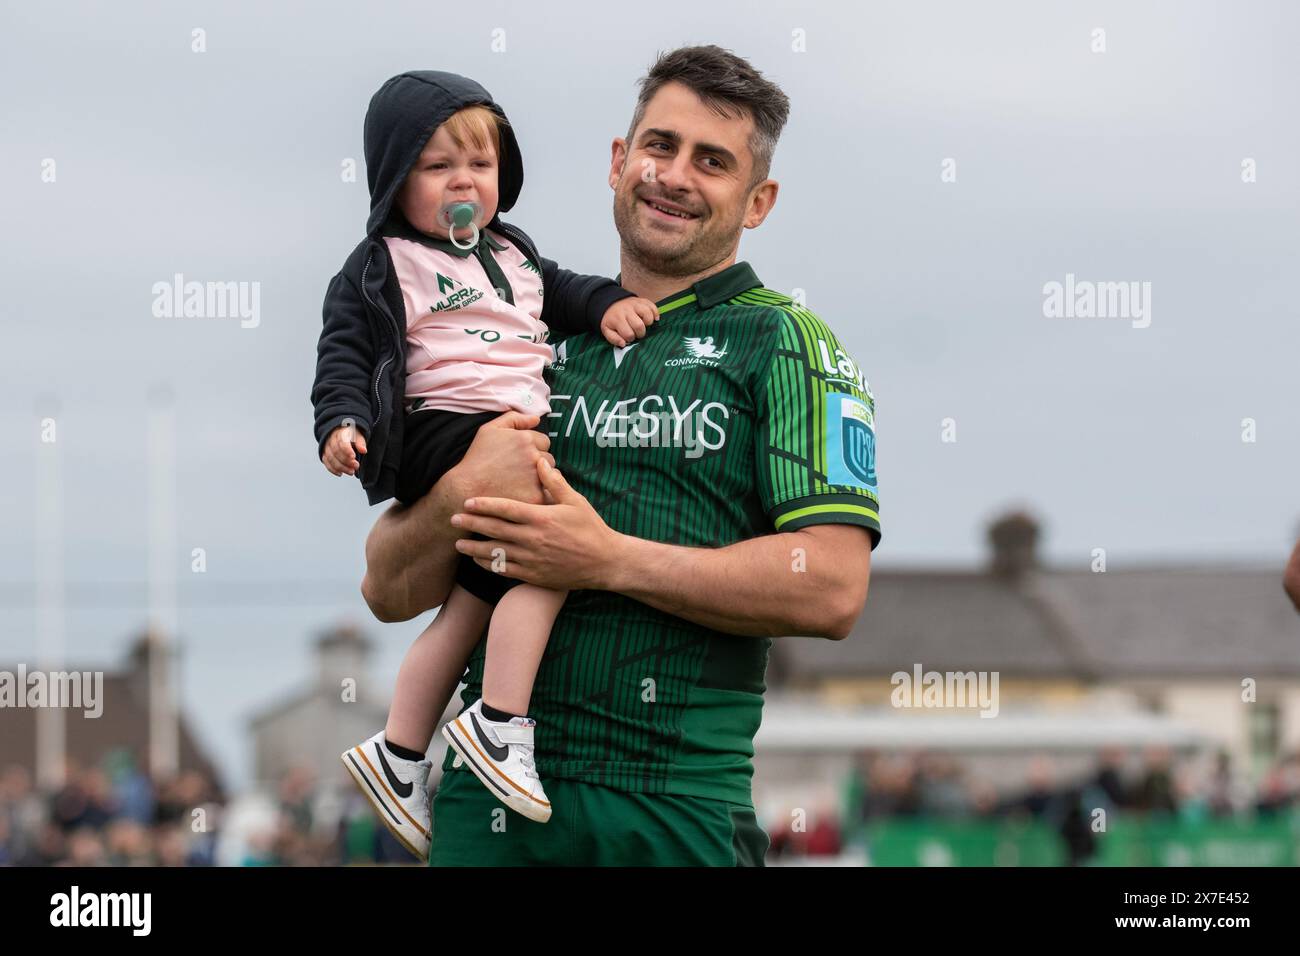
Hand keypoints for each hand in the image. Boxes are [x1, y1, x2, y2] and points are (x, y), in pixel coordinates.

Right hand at [323, 423, 366, 475]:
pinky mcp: (324, 454)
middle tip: (356, 466)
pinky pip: (326, 462)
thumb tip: (364, 451)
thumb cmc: (351, 436)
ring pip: (331, 458)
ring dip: (341, 467)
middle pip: (336, 452)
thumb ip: (361, 443)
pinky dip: (333, 469)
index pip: (342, 442)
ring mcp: (326, 447)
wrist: (341, 433)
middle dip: (346, 461)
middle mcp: (331, 440)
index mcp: (340, 433)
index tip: (354, 457)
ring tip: (351, 472)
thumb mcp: (358, 436)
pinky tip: (341, 473)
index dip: (347, 450)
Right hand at [447, 410, 553, 504]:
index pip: (544, 441)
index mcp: (525, 439)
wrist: (466, 488)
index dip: (533, 448)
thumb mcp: (489, 430)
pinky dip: (539, 492)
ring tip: (520, 481)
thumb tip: (536, 418)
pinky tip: (523, 493)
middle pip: (549, 458)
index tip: (519, 457)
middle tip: (519, 470)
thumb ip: (514, 418)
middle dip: (538, 462)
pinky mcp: (536, 496)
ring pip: (551, 475)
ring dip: (541, 477)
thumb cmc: (477, 458)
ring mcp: (537, 477)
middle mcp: (534, 456)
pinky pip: (548, 492)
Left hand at [450, 457, 622, 590]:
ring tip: (457, 542)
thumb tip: (540, 461)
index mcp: (542, 518)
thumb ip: (555, 482)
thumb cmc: (591, 528)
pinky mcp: (533, 575)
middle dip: (471, 524)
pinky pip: (505, 570)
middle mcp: (533, 539)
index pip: (506, 509)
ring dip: (474, 548)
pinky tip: (478, 560)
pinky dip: (489, 565)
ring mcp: (532, 559)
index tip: (467, 502)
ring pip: (495, 552)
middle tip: (453, 519)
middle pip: (495, 530)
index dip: (484, 505)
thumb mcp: (576, 501)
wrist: (604, 563)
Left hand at [600, 297, 658, 346]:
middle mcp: (627, 310)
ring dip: (649, 323)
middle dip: (640, 333)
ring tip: (645, 325)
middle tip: (637, 333)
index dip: (630, 338)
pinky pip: (653, 306)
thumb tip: (623, 344)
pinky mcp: (642, 301)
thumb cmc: (612, 320)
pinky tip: (653, 319)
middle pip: (639, 325)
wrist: (612, 304)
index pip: (629, 334)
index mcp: (617, 319)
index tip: (629, 337)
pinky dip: (655, 314)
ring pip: (647, 314)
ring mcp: (635, 304)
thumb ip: (614, 339)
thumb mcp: (607, 330)